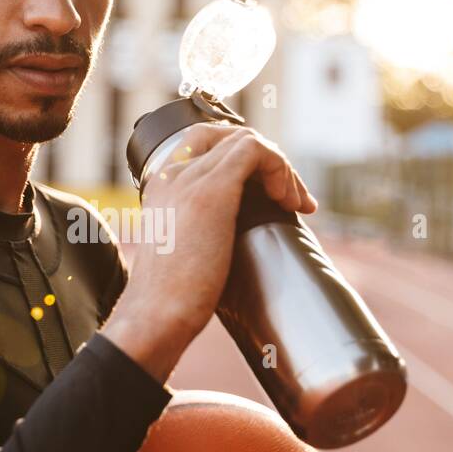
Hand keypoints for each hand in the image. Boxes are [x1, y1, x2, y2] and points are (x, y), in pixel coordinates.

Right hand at [102, 123, 316, 381]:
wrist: (156, 315)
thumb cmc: (170, 297)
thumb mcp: (182, 250)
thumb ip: (199, 229)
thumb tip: (231, 235)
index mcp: (160, 185)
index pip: (206, 143)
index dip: (244, 160)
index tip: (270, 193)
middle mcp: (171, 172)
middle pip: (228, 136)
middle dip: (267, 159)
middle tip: (290, 197)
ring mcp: (189, 177)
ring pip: (247, 140)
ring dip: (281, 168)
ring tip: (296, 203)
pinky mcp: (211, 189)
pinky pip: (255, 151)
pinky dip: (280, 169)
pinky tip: (288, 202)